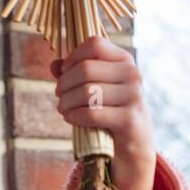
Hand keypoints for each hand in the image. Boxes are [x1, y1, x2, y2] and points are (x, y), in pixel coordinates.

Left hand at [51, 36, 156, 189]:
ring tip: (64, 109)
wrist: (132, 145)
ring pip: (87, 91)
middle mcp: (133, 74)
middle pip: (86, 69)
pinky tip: (71, 118)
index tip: (64, 74)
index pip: (94, 44)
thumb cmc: (109, 111)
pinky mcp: (129, 119)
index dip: (72, 58)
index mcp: (124, 60)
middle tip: (59, 96)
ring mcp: (134, 96)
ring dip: (67, 102)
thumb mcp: (94, 89)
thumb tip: (54, 65)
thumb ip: (74, 74)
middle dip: (64, 84)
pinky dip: (75, 116)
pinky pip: (92, 113)